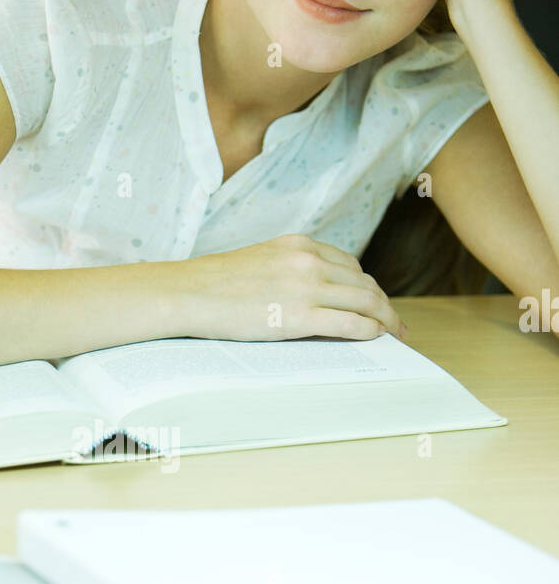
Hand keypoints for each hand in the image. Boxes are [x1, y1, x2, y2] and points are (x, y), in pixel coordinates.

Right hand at [184, 234, 407, 341]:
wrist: (189, 293)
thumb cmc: (215, 284)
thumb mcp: (261, 261)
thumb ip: (289, 269)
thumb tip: (311, 292)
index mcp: (299, 245)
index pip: (349, 265)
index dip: (367, 286)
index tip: (374, 301)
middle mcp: (309, 261)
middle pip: (363, 283)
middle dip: (383, 304)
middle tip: (394, 322)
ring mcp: (306, 287)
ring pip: (365, 302)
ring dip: (385, 319)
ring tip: (394, 334)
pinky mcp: (300, 316)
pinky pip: (350, 324)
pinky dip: (370, 331)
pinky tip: (377, 339)